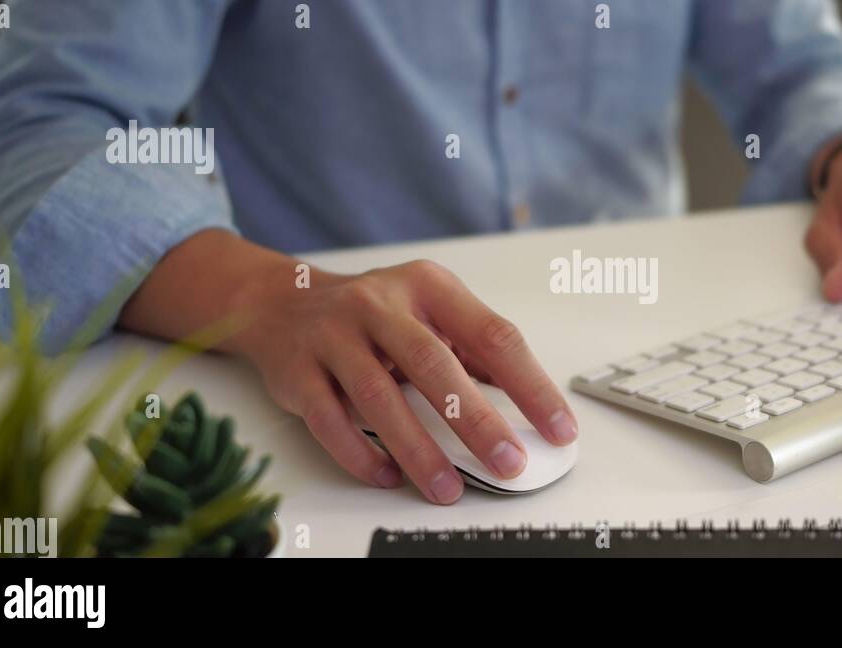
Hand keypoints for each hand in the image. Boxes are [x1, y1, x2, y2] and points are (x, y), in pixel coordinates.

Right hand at [230, 259, 578, 504]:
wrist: (283, 302)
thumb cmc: (373, 313)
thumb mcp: (428, 311)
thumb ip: (471, 350)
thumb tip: (527, 405)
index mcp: (428, 287)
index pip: (493, 336)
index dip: (530, 385)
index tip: (558, 426)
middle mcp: (380, 305)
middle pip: (435, 365)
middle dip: (476, 421)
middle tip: (508, 462)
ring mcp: (335, 336)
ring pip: (379, 397)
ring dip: (418, 449)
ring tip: (447, 487)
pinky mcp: (299, 371)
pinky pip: (330, 419)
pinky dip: (360, 453)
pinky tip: (388, 475)